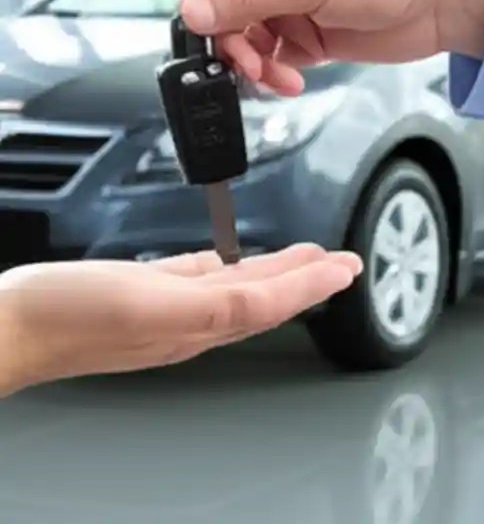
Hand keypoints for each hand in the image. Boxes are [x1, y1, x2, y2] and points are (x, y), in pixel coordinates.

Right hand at [0, 243, 360, 395]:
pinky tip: (227, 261)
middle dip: (305, 279)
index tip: (347, 268)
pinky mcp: (135, 293)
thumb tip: (261, 303)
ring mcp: (162, 308)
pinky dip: (221, 267)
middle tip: (342, 263)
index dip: (312, 284)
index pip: (272, 304)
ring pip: (233, 287)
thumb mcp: (148, 304)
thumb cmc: (65, 320)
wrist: (4, 328)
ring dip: (273, 272)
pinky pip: (193, 279)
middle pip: (262, 297)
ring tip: (305, 257)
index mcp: (198, 324)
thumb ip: (209, 305)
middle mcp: (187, 321)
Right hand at [178, 0, 483, 94]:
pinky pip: (272, 58)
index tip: (204, 35)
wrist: (440, 3)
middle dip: (231, 42)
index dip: (201, 3)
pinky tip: (289, 82)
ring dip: (253, 64)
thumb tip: (194, 12)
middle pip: (223, 10)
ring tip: (274, 78)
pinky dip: (274, 74)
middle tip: (249, 66)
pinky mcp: (308, 34)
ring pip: (245, 39)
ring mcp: (291, 1)